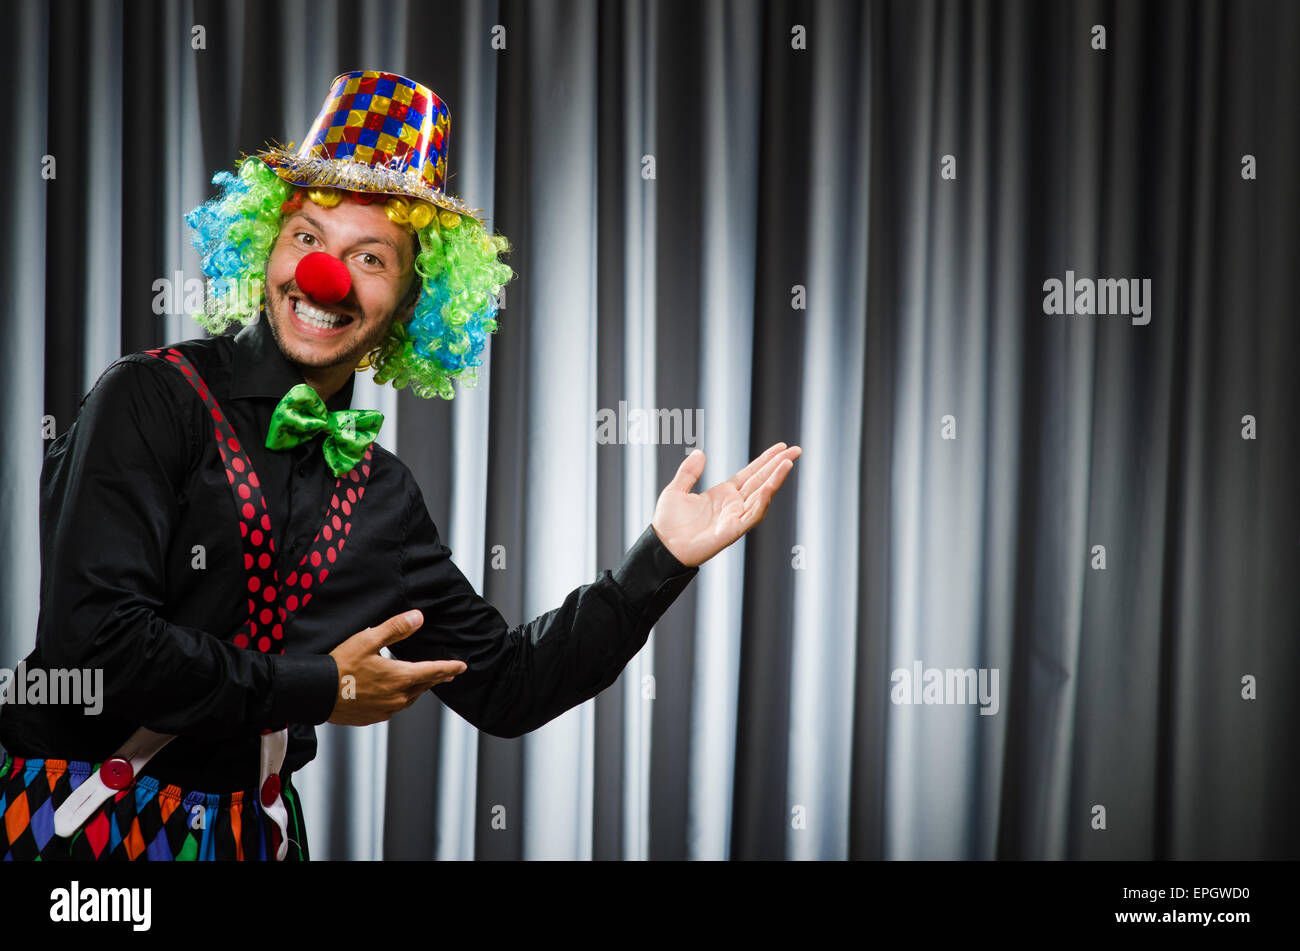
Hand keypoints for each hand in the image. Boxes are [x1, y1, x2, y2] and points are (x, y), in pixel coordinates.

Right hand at [327, 610, 466, 725]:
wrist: (316, 693)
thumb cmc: (340, 665)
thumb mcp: (368, 639)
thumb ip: (396, 628)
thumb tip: (418, 618)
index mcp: (400, 677)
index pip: (433, 671)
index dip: (449, 667)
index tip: (462, 666)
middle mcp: (397, 697)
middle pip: (424, 686)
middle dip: (436, 677)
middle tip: (447, 673)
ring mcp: (385, 710)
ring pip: (410, 698)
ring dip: (418, 688)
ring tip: (422, 681)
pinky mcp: (373, 717)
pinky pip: (394, 707)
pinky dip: (400, 698)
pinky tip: (394, 693)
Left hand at [650, 442, 800, 567]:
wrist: (664, 546)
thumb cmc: (669, 524)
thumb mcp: (677, 490)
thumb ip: (689, 472)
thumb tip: (700, 452)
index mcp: (724, 494)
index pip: (751, 473)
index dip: (766, 460)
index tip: (781, 447)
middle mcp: (734, 504)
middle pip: (762, 481)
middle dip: (779, 465)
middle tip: (796, 450)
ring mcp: (736, 517)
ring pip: (762, 495)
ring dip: (775, 479)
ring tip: (788, 463)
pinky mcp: (734, 530)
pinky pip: (752, 514)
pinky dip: (762, 501)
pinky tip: (769, 488)